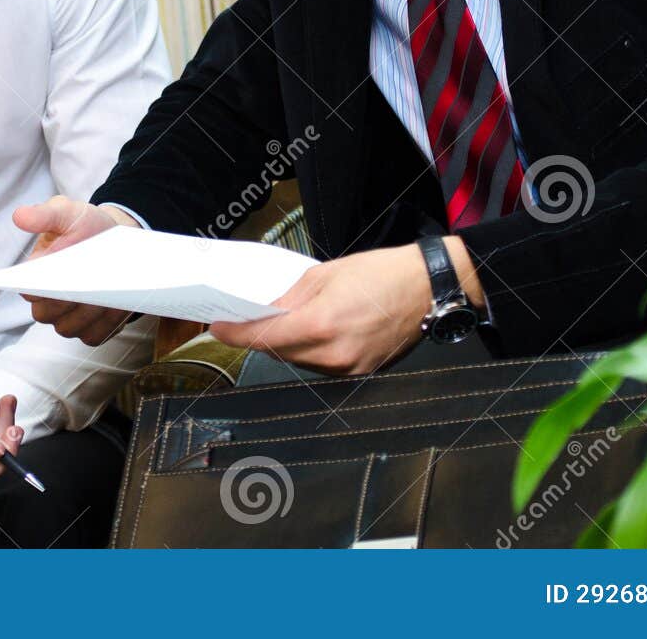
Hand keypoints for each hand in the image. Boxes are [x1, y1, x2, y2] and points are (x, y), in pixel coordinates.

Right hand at [12, 196, 140, 344]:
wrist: (116, 241)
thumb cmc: (87, 227)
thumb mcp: (68, 213)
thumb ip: (45, 215)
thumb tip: (19, 217)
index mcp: (35, 274)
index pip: (28, 291)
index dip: (41, 289)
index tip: (59, 277)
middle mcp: (47, 301)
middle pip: (47, 314)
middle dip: (66, 301)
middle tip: (87, 283)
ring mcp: (68, 318)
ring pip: (69, 328)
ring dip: (87, 313)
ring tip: (105, 293)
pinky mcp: (90, 329)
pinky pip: (92, 336)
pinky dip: (104, 324)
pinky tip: (116, 305)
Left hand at [209, 241, 449, 374]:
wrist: (427, 288)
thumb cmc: (381, 273)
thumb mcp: (325, 274)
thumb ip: (291, 296)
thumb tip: (267, 310)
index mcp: (320, 324)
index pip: (264, 337)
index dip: (236, 334)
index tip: (219, 327)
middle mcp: (332, 354)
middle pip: (279, 352)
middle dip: (260, 337)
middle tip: (247, 319)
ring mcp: (348, 368)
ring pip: (300, 361)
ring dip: (287, 344)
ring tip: (285, 321)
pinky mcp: (360, 372)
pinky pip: (322, 365)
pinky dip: (311, 350)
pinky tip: (313, 332)